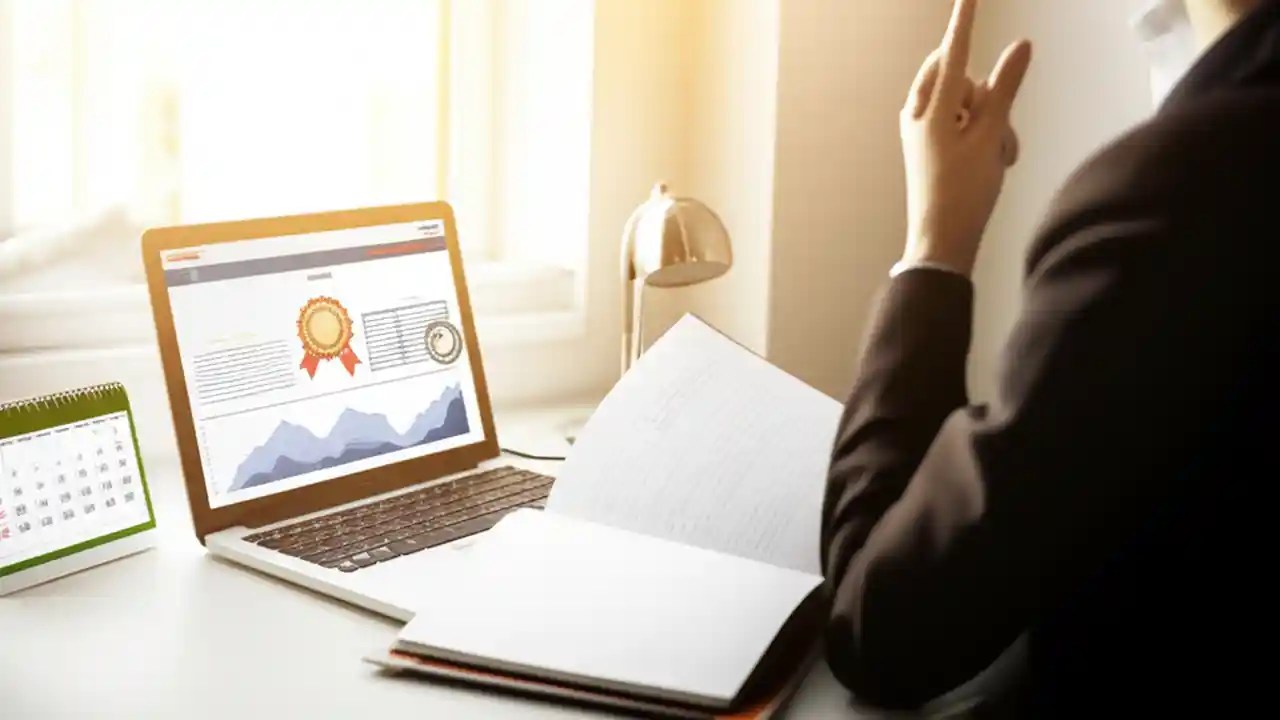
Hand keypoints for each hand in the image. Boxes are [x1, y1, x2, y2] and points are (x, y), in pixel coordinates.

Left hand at [899, 0, 1031, 276]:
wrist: (942, 241)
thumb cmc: (963, 193)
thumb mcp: (991, 137)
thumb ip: (1006, 88)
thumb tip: (1020, 46)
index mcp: (929, 109)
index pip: (954, 52)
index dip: (964, 19)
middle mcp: (920, 113)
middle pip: (965, 79)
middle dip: (989, 99)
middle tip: (995, 132)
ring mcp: (924, 129)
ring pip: (971, 105)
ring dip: (992, 126)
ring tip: (998, 159)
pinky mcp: (932, 144)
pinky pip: (965, 125)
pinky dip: (984, 139)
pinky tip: (993, 164)